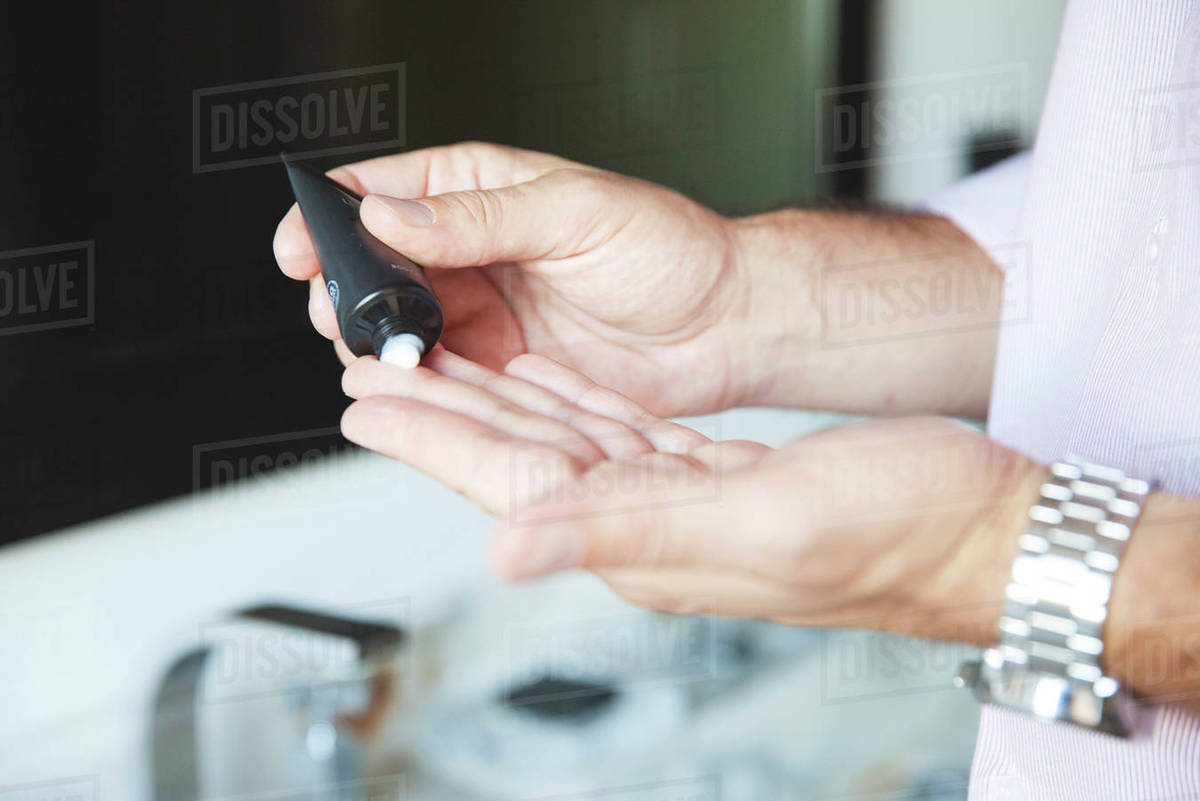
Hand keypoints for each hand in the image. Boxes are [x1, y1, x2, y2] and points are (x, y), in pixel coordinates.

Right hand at [274, 142, 753, 416]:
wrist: (724, 327)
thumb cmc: (670, 251)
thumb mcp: (575, 212)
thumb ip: (482, 217)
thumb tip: (394, 216)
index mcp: (485, 191)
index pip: (385, 192)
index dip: (332, 216)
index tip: (300, 246)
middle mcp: (474, 252)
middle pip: (375, 266)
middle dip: (343, 288)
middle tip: (338, 312)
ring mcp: (483, 312)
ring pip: (397, 326)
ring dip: (376, 340)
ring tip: (378, 351)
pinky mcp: (500, 368)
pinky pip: (438, 375)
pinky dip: (416, 382)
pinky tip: (413, 384)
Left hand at [340, 351, 1041, 634]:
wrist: (978, 525)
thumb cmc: (895, 533)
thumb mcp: (757, 528)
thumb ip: (623, 535)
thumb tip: (506, 551)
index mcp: (646, 539)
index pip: (509, 483)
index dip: (433, 440)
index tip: (367, 403)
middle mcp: (650, 523)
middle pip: (519, 458)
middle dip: (445, 413)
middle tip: (377, 373)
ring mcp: (680, 497)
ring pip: (560, 440)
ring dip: (495, 402)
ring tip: (440, 368)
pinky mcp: (714, 473)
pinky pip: (617, 432)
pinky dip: (570, 400)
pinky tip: (546, 381)